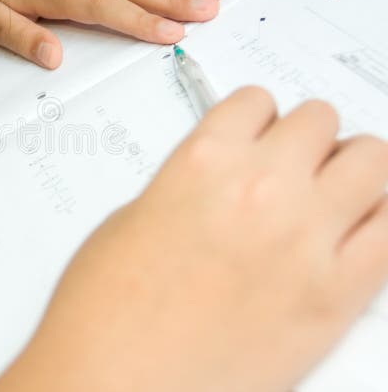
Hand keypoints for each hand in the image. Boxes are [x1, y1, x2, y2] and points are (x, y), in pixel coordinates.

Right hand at [0, 87, 387, 391]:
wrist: (115, 380)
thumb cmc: (105, 312)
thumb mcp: (132, 221)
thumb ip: (188, 189)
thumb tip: (220, 184)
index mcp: (202, 164)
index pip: (256, 102)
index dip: (257, 115)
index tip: (259, 128)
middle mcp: (260, 191)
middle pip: (319, 120)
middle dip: (307, 138)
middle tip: (296, 161)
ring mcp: (304, 241)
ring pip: (372, 161)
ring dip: (352, 170)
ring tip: (332, 192)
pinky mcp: (335, 296)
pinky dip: (380, 221)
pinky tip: (355, 231)